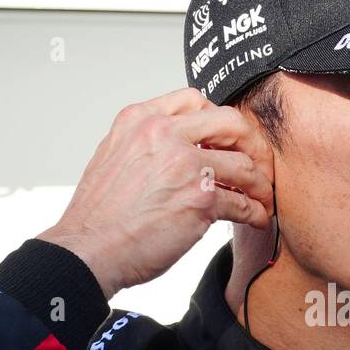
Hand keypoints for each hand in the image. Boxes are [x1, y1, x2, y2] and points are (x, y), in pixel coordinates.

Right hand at [38, 87, 273, 297]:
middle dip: (252, 145)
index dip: (217, 121)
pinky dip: (256, 212)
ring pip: (245, 165)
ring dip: (260, 184)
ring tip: (262, 198)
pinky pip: (244, 203)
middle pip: (231, 123)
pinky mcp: (201, 200)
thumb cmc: (99, 215)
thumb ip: (145, 143)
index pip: (194, 100)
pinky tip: (257, 218)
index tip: (225, 140)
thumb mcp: (114, 155)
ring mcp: (186, 165)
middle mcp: (164, 134)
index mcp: (141, 119)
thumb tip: (176, 148)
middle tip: (257, 165)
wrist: (87, 249)